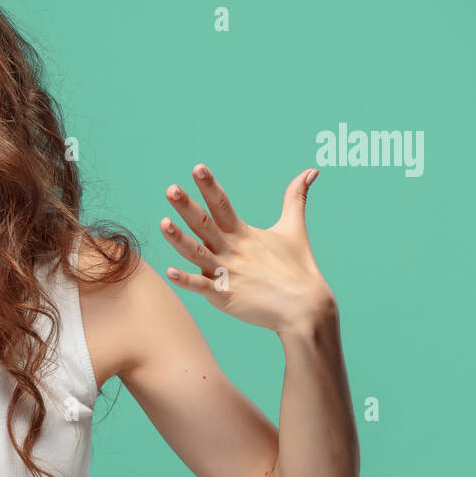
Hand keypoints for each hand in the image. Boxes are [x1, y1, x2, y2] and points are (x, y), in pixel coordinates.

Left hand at [160, 164, 334, 333]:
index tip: (197, 168)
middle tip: (171, 190)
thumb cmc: (298, 267)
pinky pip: (202, 286)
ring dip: (179, 239)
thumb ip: (295, 198)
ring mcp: (227, 272)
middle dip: (187, 207)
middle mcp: (232, 250)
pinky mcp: (225, 295)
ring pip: (197, 253)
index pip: (222, 205)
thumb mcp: (294, 228)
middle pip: (205, 224)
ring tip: (163, 223)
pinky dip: (186, 280)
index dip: (210, 186)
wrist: (306, 308)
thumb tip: (312, 170)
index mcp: (243, 233)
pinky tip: (169, 272)